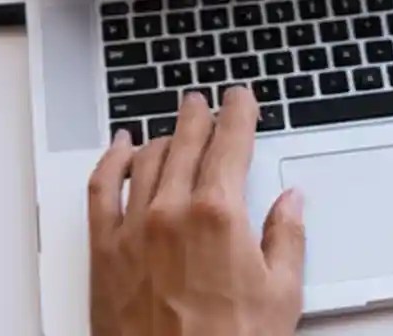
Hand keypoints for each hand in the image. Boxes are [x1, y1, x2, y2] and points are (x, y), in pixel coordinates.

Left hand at [88, 88, 304, 335]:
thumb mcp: (281, 294)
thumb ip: (287, 237)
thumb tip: (291, 202)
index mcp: (220, 215)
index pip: (231, 143)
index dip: (239, 113)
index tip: (242, 99)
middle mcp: (172, 212)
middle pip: (187, 143)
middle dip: (201, 115)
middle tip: (207, 101)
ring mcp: (134, 229)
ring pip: (149, 159)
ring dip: (166, 134)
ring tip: (176, 124)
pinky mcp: (105, 251)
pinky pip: (102, 189)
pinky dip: (112, 161)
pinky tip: (121, 149)